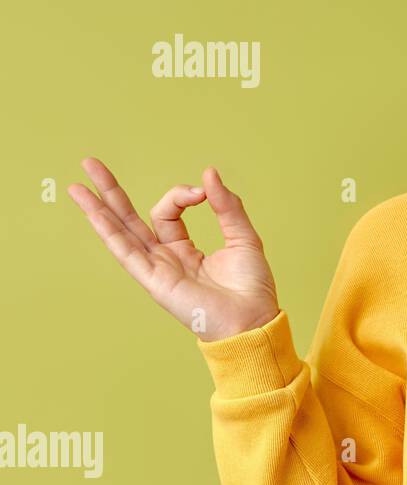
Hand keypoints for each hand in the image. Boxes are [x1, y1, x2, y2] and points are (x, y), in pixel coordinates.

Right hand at [68, 158, 280, 341]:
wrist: (253, 320)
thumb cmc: (251, 287)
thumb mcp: (243, 237)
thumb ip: (227, 206)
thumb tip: (209, 174)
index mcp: (184, 249)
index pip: (168, 212)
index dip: (180, 195)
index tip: (202, 193)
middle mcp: (165, 258)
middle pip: (130, 219)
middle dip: (110, 192)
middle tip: (90, 164)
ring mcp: (157, 269)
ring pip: (121, 233)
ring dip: (98, 209)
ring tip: (76, 186)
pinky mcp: (154, 281)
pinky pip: (127, 253)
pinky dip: (110, 232)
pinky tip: (94, 213)